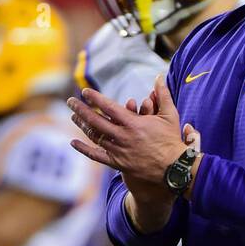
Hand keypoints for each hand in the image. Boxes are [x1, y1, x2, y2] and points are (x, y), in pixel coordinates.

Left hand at [68, 75, 187, 185]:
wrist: (174, 169)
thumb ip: (162, 94)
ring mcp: (119, 151)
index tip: (85, 92)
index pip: (109, 107)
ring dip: (82, 125)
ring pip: (95, 137)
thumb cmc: (172, 140)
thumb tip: (159, 76)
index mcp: (133, 123)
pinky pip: (97, 156)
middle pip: (96, 121)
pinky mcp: (118, 164)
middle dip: (81, 109)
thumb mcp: (169, 115)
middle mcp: (123, 137)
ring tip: (73, 116)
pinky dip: (84, 149)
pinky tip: (74, 142)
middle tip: (71, 101)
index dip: (95, 98)